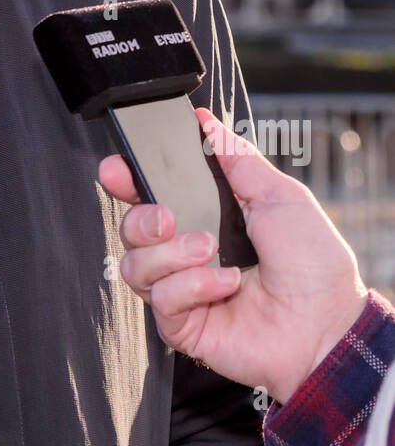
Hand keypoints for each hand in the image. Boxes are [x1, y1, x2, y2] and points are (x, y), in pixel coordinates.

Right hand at [98, 106, 369, 404]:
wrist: (328, 323)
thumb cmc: (313, 262)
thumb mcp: (279, 194)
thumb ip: (236, 156)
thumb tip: (205, 120)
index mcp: (204, 217)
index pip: (148, 194)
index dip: (124, 179)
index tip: (116, 169)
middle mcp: (185, 253)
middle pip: (130, 227)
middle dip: (141, 218)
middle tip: (169, 217)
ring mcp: (182, 290)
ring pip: (135, 264)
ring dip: (172, 254)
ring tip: (210, 251)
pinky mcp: (182, 325)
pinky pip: (161, 298)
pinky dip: (192, 286)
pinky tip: (226, 285)